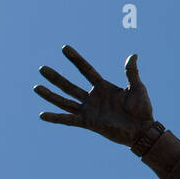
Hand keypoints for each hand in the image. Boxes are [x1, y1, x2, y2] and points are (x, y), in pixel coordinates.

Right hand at [35, 46, 153, 145]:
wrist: (143, 130)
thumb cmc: (142, 109)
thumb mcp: (137, 88)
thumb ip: (131, 72)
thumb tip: (133, 55)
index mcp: (103, 87)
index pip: (86, 70)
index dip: (76, 59)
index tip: (65, 48)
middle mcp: (93, 98)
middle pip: (70, 85)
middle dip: (56, 77)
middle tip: (42, 68)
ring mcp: (89, 110)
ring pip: (65, 101)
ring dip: (50, 95)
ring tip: (36, 87)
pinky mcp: (88, 123)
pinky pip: (69, 120)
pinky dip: (55, 118)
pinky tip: (42, 114)